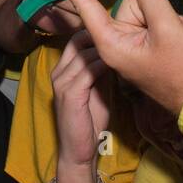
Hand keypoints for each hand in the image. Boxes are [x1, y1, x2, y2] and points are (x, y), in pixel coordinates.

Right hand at [51, 29, 111, 175]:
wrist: (78, 150)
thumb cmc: (90, 120)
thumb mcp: (97, 89)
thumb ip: (101, 70)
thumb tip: (115, 52)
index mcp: (63, 69)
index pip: (76, 39)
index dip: (95, 32)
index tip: (117, 31)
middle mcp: (59, 71)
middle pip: (78, 41)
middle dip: (100, 35)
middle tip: (122, 35)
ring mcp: (62, 82)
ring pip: (83, 53)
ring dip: (104, 49)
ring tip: (123, 47)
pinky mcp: (70, 94)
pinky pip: (87, 71)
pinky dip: (102, 65)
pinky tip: (116, 65)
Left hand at [52, 0, 182, 115]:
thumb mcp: (169, 29)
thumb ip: (151, 1)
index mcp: (110, 42)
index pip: (87, 6)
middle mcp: (115, 41)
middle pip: (129, 4)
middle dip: (152, 10)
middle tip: (169, 32)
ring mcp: (130, 43)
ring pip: (145, 10)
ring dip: (164, 18)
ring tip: (177, 38)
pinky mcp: (144, 44)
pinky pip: (153, 20)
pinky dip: (169, 24)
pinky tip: (180, 38)